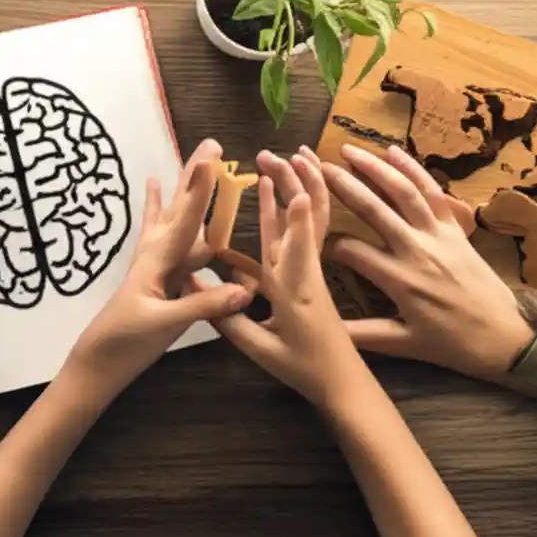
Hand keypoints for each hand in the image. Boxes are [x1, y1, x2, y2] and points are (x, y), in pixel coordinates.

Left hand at [65, 139, 253, 395]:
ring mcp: (153, 266)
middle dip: (196, 178)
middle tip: (213, 145)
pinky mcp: (153, 278)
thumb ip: (203, 305)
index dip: (200, 189)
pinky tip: (155, 194)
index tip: (213, 158)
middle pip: (180, 210)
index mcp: (158, 263)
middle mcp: (155, 256)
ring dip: (185, 194)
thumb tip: (246, 289)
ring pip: (174, 222)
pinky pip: (164, 241)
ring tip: (194, 164)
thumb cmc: (126, 344)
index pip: (184, 220)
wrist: (97, 363)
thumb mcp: (165, 325)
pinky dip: (161, 216)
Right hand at [213, 149, 354, 407]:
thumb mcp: (260, 349)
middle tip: (269, 155)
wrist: (344, 381)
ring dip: (304, 184)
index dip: (291, 219)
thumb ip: (226, 319)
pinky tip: (302, 186)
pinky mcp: (317, 270)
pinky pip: (316, 228)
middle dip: (289, 183)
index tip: (288, 189)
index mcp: (294, 290)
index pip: (293, 250)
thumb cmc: (302, 368)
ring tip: (293, 154)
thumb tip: (192, 286)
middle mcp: (307, 271)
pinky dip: (309, 204)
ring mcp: (314, 267)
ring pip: (314, 217)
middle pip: (302, 219)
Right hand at [328, 144, 532, 380]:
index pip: (350, 250)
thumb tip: (319, 324)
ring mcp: (438, 235)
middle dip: (341, 185)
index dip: (326, 240)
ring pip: (402, 192)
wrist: (506, 339)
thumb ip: (361, 333)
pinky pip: (434, 192)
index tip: (307, 231)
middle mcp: (416, 250)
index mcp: (399, 280)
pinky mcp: (456, 229)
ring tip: (348, 150)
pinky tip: (393, 151)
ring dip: (374, 167)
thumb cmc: (452, 345)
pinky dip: (414, 169)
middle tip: (315, 166)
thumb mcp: (403, 344)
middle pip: (372, 209)